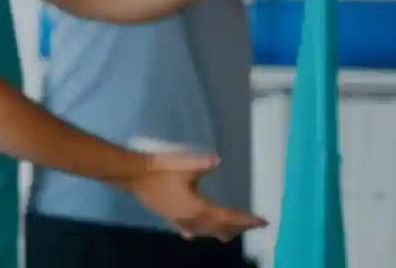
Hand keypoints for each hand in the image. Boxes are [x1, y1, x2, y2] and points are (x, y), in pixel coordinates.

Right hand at [122, 151, 267, 240]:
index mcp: (199, 207)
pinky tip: (191, 234)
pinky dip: (194, 231)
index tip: (262, 221)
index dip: (246, 219)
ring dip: (218, 231)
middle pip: (218, 228)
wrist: (132, 175)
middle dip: (237, 228)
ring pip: (203, 231)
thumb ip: (204, 165)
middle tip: (252, 226)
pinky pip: (185, 228)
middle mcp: (191, 218)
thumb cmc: (160, 169)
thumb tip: (218, 162)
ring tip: (230, 233)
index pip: (228, 216)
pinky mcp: (167, 215)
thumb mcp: (185, 165)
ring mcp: (178, 219)